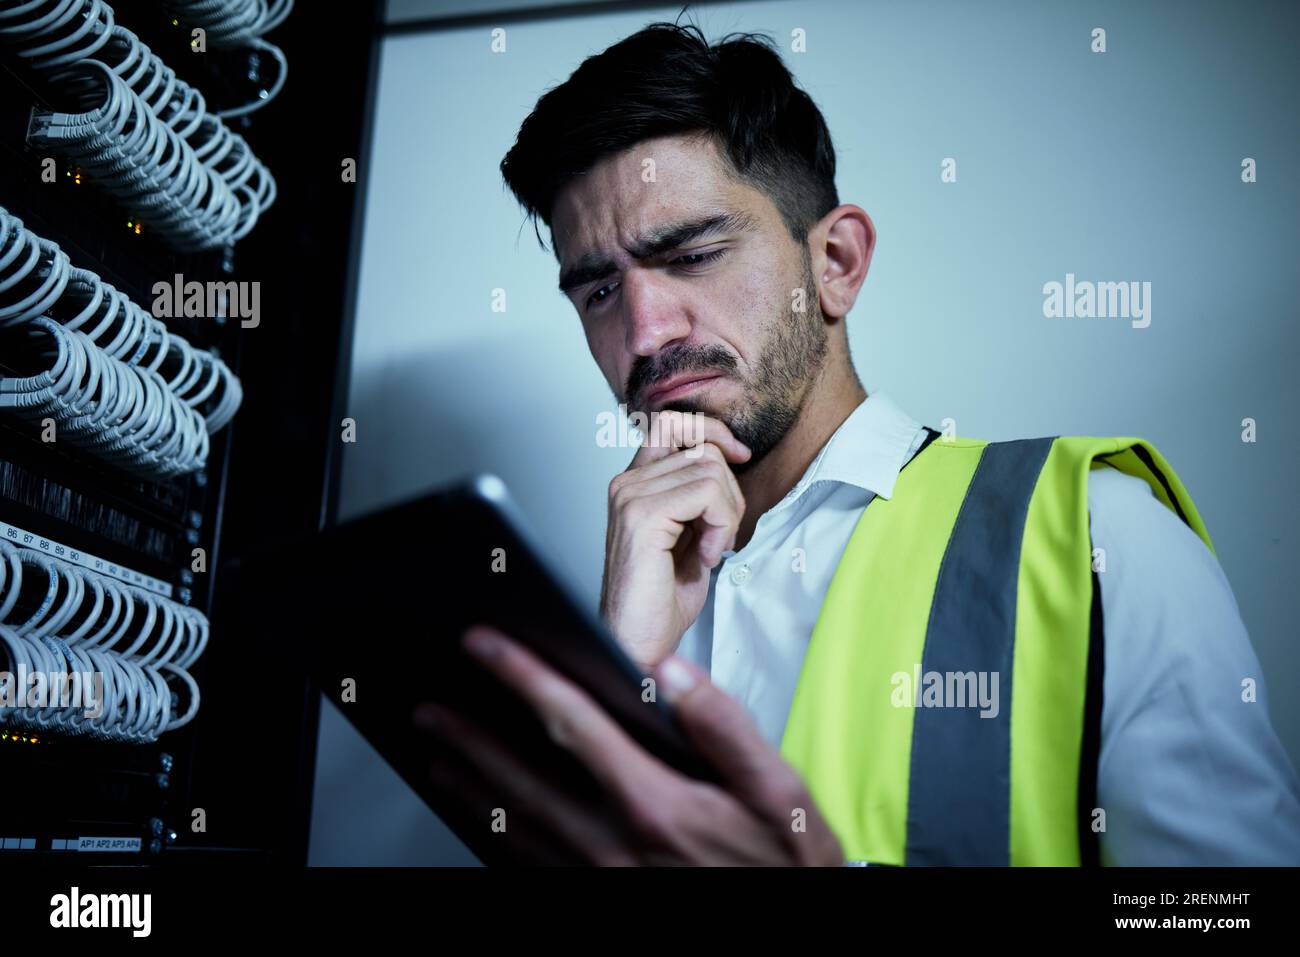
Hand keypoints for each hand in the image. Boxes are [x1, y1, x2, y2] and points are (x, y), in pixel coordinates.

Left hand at [411, 625, 843, 865]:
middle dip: (470, 735)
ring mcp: (597, 880)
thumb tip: (672, 673)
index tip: (483, 644)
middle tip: (428, 707)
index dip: (523, 676)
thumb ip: (726, 729)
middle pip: (523, 777)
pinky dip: (493, 840)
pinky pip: (528, 868)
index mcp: (655, 805)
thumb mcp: (781, 796)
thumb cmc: (784, 865)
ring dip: (470, 788)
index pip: (573, 723)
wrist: (792, 930)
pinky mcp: (595, 902)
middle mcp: (613, 844)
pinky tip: (477, 821)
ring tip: (437, 757)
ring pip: (515, 827)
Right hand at [600, 410, 750, 669]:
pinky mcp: (641, 516)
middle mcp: (626, 482)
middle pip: (703, 448)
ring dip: (728, 513)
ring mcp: (630, 496)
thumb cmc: (662, 598)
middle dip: (730, 493)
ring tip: (710, 549)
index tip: (740, 458)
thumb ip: (700, 493)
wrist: (638, 643)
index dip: (713, 432)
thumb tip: (729, 457)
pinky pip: (706, 492)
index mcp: (635, 482)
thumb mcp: (690, 533)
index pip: (675, 422)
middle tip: (720, 537)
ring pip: (709, 469)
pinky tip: (706, 555)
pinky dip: (721, 524)